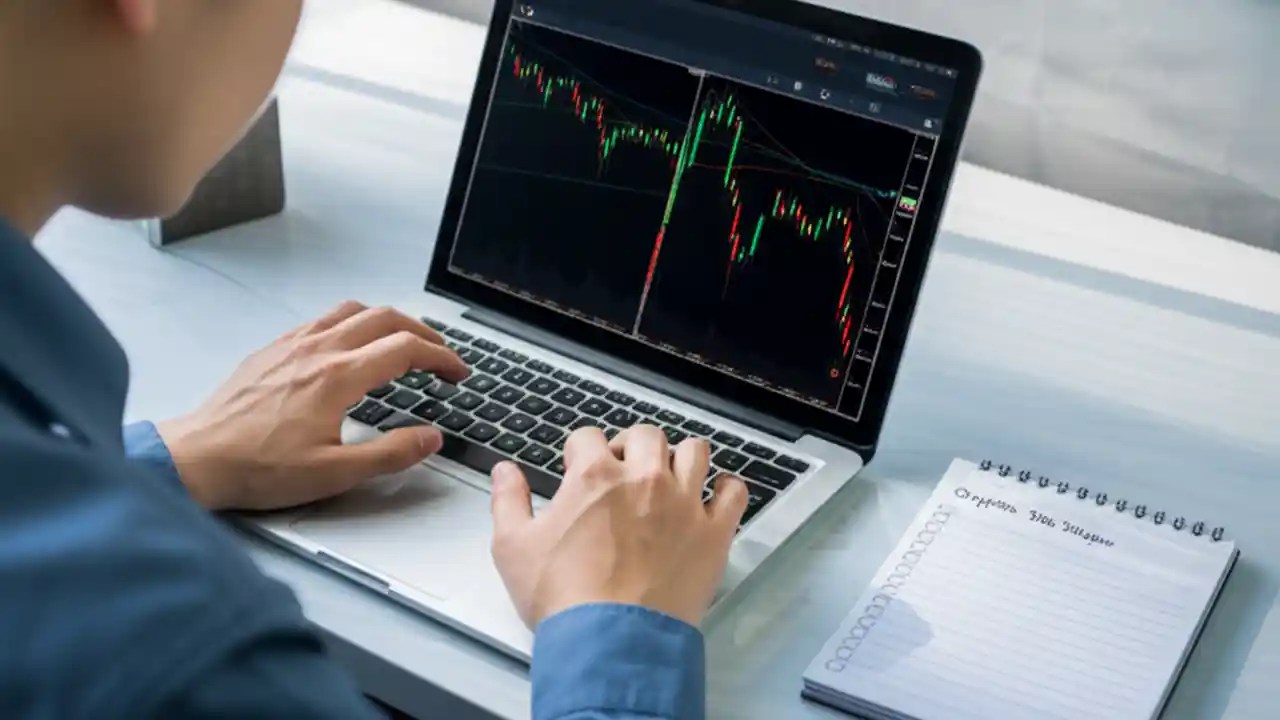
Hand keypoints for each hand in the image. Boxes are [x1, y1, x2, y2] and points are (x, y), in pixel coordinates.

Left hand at [157, 301, 467, 510]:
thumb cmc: (258, 468)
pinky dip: (352, 323)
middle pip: (385, 319)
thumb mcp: (335, 473)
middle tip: (441, 355)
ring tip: (403, 341)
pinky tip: (351, 345)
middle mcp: (317, 351)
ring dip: (387, 320)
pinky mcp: (273, 349)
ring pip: (353, 310)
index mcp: (338, 377)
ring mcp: (292, 345)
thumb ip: (390, 454)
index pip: (406, 349)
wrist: (196, 459)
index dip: (442, 357)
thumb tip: (430, 438)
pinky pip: (322, 319)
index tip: (457, 372)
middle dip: (423, 333)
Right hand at [489, 425, 747, 628]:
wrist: (611, 641)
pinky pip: (733, 492)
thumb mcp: (513, 548)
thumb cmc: (562, 597)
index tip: (577, 470)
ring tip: (668, 478)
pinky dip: (726, 489)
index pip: (587, 436)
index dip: (579, 451)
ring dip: (680, 458)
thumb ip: (507, 500)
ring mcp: (684, 502)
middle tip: (623, 472)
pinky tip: (713, 497)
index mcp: (594, 476)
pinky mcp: (713, 532)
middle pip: (646, 435)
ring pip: (694, 451)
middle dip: (631, 447)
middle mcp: (644, 478)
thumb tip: (504, 470)